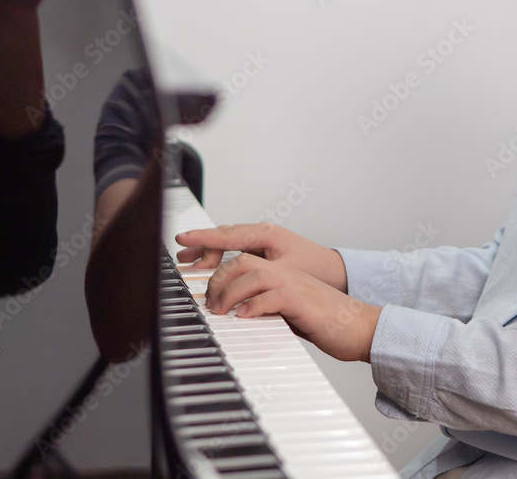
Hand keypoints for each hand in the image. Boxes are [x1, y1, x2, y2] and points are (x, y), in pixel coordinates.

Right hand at [175, 222, 347, 291]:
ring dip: (209, 250)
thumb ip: (258, 275)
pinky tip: (211, 264)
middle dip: (201, 245)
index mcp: (265, 234)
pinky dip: (221, 254)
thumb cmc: (315, 269)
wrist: (335, 270)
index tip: (181, 238)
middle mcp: (262, 232)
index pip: (226, 234)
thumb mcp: (285, 273)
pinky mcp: (264, 247)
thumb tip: (234, 284)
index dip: (202, 237)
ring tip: (189, 260)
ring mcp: (262, 238)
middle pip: (224, 235)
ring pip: (228, 240)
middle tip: (182, 257)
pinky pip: (235, 246)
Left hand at [205, 253, 379, 362]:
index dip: (220, 273)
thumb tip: (241, 317)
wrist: (362, 328)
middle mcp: (288, 274)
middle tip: (210, 302)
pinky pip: (274, 295)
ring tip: (221, 310)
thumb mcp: (290, 314)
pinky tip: (245, 316)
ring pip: (255, 274)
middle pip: (244, 260)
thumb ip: (268, 309)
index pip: (244, 261)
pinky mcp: (304, 301)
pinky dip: (255, 304)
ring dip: (231, 292)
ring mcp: (297, 285)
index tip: (207, 294)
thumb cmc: (328, 323)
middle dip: (219, 279)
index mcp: (283, 275)